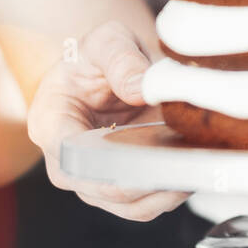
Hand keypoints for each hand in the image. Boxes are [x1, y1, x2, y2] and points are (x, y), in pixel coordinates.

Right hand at [26, 21, 188, 220]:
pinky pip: (146, 204)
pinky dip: (171, 193)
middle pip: (103, 190)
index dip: (107, 165)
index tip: (146, 158)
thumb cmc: (94, 58)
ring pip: (130, 206)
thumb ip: (121, 59)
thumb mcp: (106, 41)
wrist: (101, 72)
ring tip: (197, 170)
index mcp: (50, 122)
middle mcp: (66, 161)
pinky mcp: (119, 189)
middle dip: (146, 183)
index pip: (71, 155)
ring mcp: (93, 180)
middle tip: (184, 166)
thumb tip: (141, 89)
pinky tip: (195, 172)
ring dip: (165, 193)